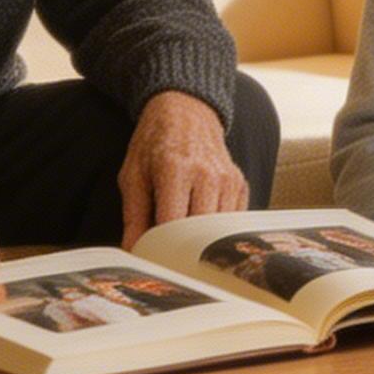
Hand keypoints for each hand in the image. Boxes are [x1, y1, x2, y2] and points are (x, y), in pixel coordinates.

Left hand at [118, 90, 248, 246]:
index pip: (172, 225)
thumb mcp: (133, 175)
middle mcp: (207, 175)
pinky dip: (216, 231)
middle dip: (183, 251)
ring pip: (218, 232)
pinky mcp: (240, 185)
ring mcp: (228, 180)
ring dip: (201, 243)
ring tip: (183, 243)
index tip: (152, 261)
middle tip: (168, 260)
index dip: (161, 249)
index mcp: (176, 169)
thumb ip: (134, 216)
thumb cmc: (154, 144)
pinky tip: (200, 226)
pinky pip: (232, 223)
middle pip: (199, 233)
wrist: (187, 112)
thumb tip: (133, 253)